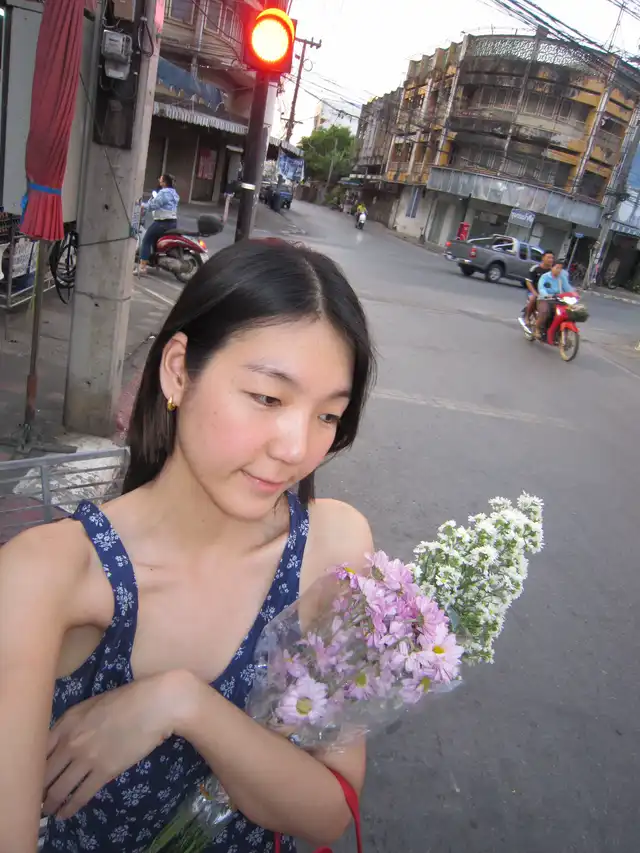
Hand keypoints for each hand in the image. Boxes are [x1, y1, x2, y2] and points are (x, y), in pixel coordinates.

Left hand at [43, 672, 188, 817]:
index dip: (34, 768)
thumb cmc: (128, 699)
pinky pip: (81, 795)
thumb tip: (67, 741)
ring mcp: (86, 757)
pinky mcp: (104, 771)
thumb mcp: (93, 704)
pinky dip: (70, 808)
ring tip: (48, 811)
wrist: (154, 704)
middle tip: (38, 799)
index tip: (35, 777)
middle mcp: (71, 740)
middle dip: (38, 790)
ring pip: (59, 789)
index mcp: (67, 720)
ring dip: (50, 804)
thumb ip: (76, 723)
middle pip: (44, 773)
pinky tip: (65, 813)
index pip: (39, 750)